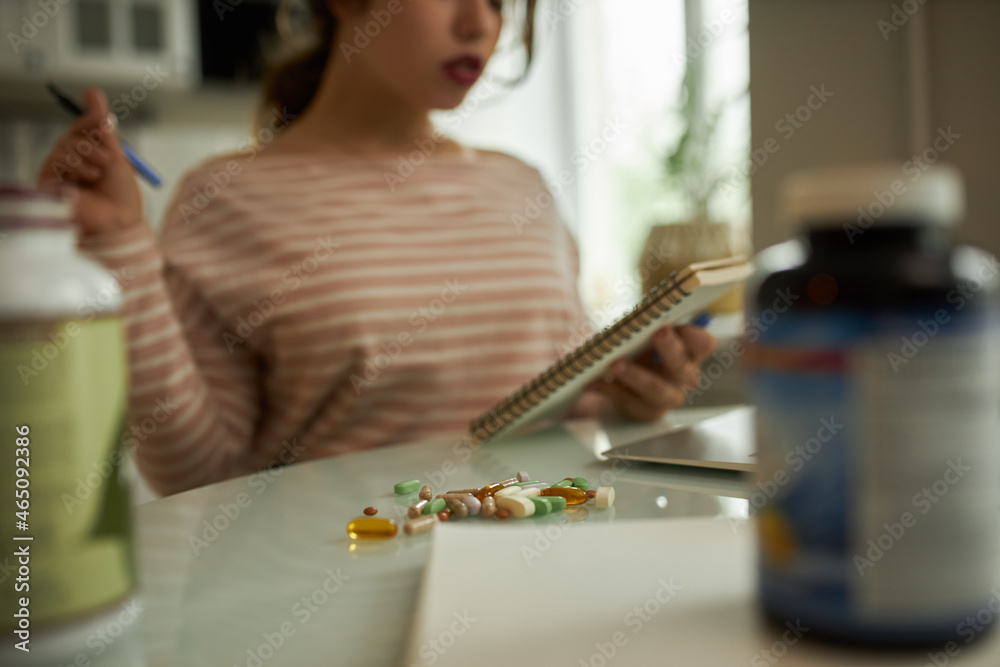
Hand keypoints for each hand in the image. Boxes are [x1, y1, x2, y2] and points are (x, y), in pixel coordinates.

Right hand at [37, 86, 142, 235]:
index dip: (91, 119)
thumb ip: (102, 126)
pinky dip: (74, 166)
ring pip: (62, 146)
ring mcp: (58, 174)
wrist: (118, 221)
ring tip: (98, 173)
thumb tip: (92, 91)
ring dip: (84, 155)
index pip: (82, 128)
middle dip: (91, 143)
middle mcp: (72, 164)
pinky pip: (54, 160)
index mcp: (89, 157)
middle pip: (70, 135)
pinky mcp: (48, 185)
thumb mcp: (117, 154)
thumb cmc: (122, 195)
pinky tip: (86, 180)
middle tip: (106, 159)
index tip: (104, 118)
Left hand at [588, 324, 715, 421]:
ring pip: (655, 389)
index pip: (702, 344)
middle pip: (682, 365)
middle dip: (670, 348)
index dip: (693, 334)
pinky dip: (610, 390)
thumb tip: (640, 315)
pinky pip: (630, 403)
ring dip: (635, 376)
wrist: (622, 381)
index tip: (678, 322)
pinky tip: (595, 382)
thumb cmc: (638, 349)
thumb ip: (646, 325)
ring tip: (614, 364)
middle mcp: (684, 377)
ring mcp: (667, 397)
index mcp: (690, 352)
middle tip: (659, 332)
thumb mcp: (644, 334)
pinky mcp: (647, 413)